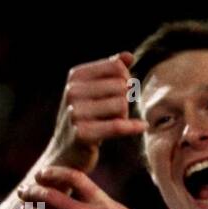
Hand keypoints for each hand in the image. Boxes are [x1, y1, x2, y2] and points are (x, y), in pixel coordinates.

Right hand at [46, 53, 147, 171]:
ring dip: (124, 115)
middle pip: (121, 86)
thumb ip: (111, 72)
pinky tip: (142, 126)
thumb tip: (128, 55)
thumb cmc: (84, 119)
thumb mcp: (93, 92)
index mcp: (75, 76)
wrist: (65, 153)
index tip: (121, 93)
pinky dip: (133, 127)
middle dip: (125, 100)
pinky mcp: (82, 133)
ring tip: (113, 122)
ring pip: (121, 105)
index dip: (126, 79)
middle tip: (116, 113)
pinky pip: (118, 126)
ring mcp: (75, 112)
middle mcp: (72, 91)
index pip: (116, 66)